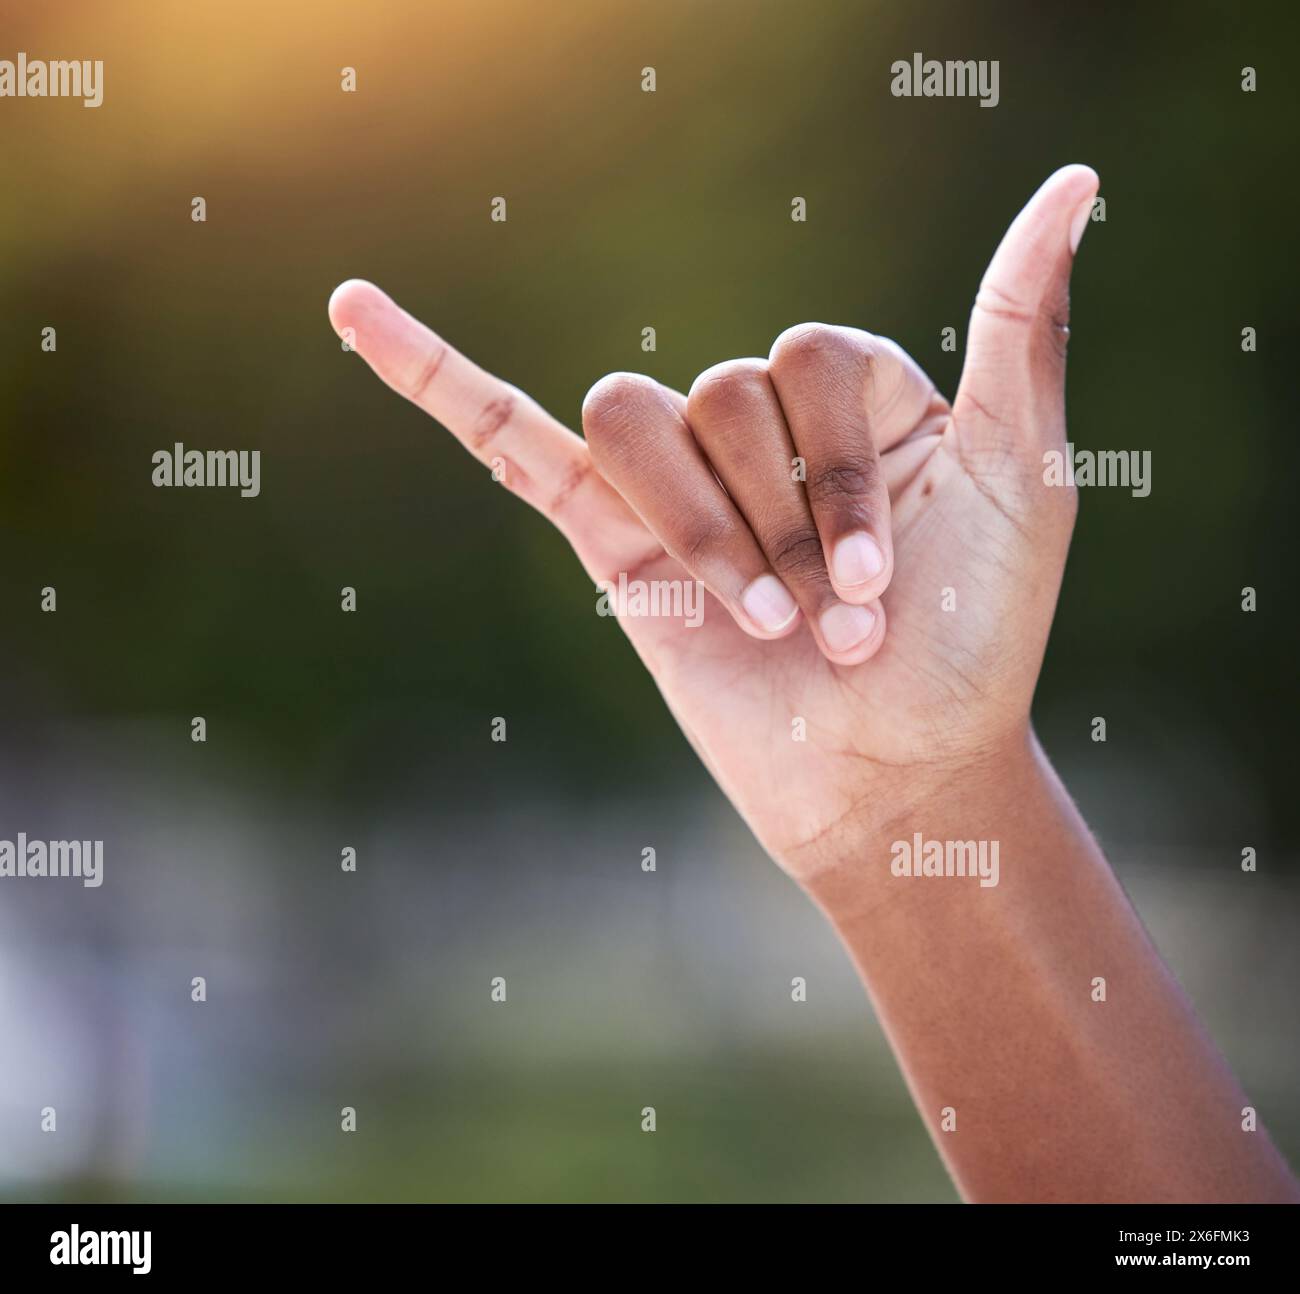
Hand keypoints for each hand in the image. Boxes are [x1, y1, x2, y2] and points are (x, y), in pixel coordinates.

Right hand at [327, 165, 1098, 879]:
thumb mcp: (1027, 479)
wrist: (898, 777)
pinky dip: (432, 373)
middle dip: (782, 518)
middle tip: (836, 623)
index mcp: (853, 396)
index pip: (805, 355)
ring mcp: (683, 485)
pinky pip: (508, 442)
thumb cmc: (975, 644)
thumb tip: (1077, 178)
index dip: (843, 465)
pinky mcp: (612, 545)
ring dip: (702, 526)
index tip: (885, 579)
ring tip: (760, 618)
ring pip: (634, 415)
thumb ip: (1023, 329)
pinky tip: (356, 311)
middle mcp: (764, 430)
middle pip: (719, 390)